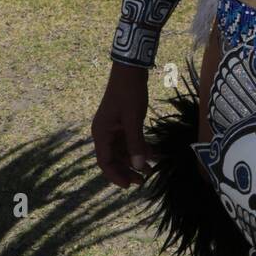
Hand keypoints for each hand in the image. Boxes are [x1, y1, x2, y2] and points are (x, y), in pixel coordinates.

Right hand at [91, 61, 156, 188]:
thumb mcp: (133, 119)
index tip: (129, 186)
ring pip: (123, 150)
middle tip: (143, 180)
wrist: (131, 70)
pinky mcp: (123, 122)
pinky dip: (140, 147)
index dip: (116, 176)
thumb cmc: (129, 93)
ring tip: (151, 169)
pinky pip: (130, 140)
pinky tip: (154, 154)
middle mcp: (104, 132)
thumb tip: (138, 166)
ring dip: (135, 159)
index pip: (104, 162)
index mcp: (101, 133)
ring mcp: (113, 127)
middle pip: (114, 158)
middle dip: (127, 170)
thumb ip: (136, 143)